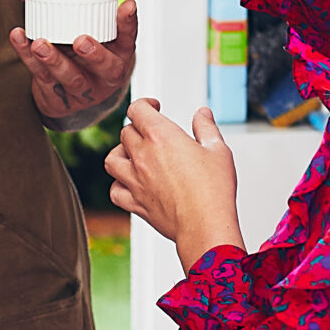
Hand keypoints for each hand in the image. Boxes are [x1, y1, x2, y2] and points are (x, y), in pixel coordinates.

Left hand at [10, 0, 137, 131]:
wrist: (68, 95)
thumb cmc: (80, 53)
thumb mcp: (86, 32)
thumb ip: (72, 9)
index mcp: (119, 54)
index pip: (128, 37)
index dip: (129, 22)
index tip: (128, 5)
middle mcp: (106, 75)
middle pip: (106, 68)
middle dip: (94, 55)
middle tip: (80, 41)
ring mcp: (83, 90)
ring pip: (71, 78)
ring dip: (54, 60)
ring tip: (39, 44)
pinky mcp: (58, 99)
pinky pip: (42, 77)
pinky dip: (27, 57)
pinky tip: (19, 38)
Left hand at [105, 100, 242, 273]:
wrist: (205, 225)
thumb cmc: (213, 190)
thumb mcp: (217, 150)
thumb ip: (206, 128)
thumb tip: (202, 114)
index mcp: (161, 136)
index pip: (137, 109)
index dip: (144, 104)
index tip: (153, 106)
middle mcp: (143, 156)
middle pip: (125, 132)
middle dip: (138, 128)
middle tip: (151, 133)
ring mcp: (135, 180)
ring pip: (112, 159)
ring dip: (120, 153)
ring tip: (133, 155)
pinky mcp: (135, 203)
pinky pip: (114, 191)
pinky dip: (119, 185)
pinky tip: (130, 183)